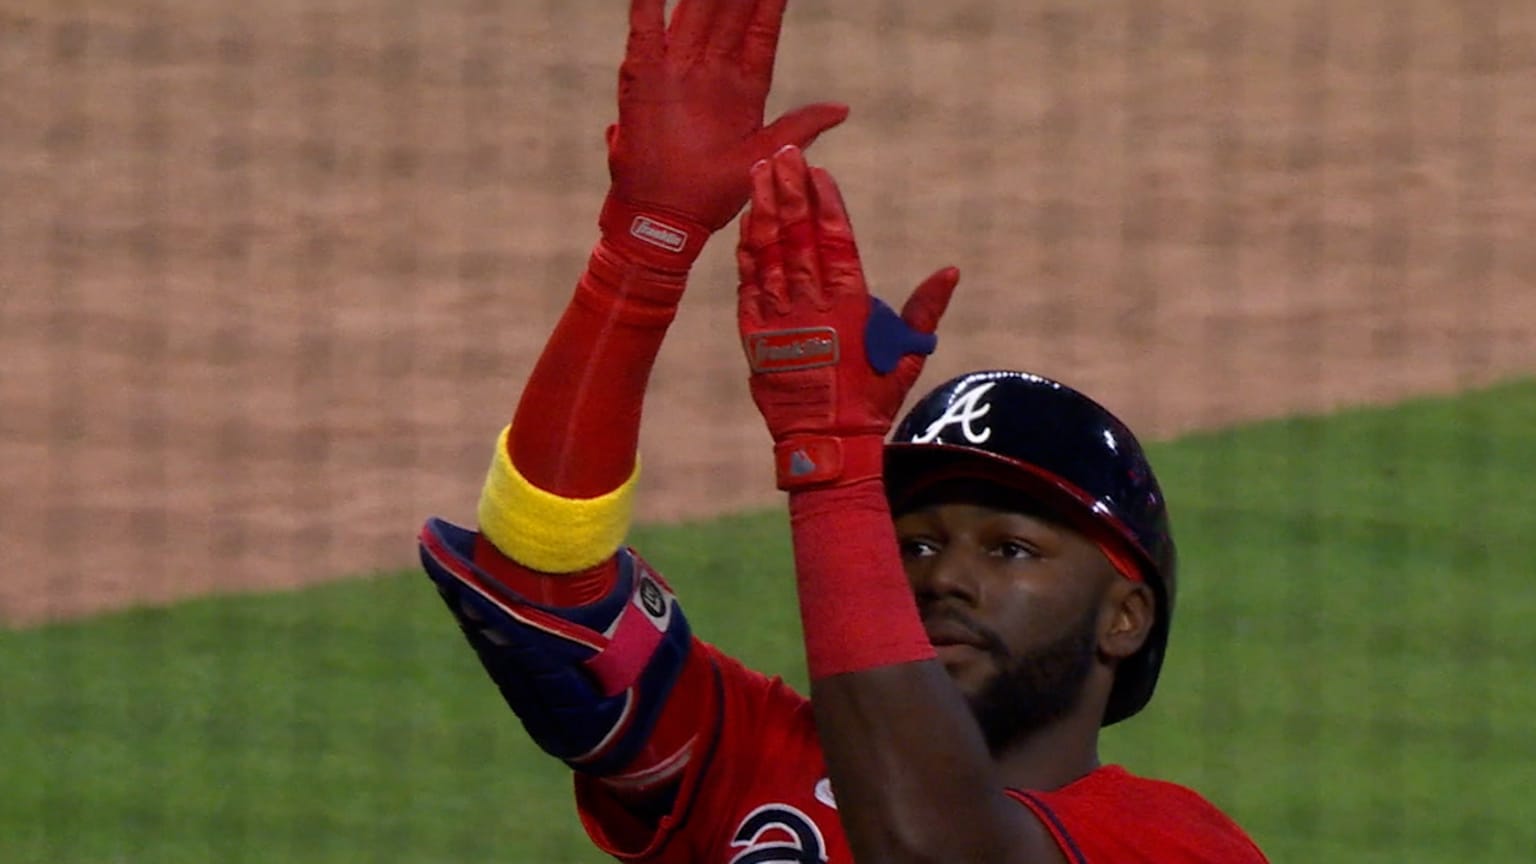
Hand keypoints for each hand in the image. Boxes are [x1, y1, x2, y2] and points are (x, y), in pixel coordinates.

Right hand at [601, 0, 848, 266]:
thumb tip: (842, 108)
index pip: (761, 31)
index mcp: (742, 88)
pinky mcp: (643, 81)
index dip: (772, 2)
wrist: (664, 221)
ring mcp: (676, 73)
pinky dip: (648, 6)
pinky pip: (645, 33)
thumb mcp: (764, 157)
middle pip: (728, 13)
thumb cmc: (712, 195)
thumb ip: (799, 127)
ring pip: (693, 14)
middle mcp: (709, 72)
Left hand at [737, 146, 957, 489]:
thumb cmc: (872, 401)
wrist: (826, 445)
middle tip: (781, 153)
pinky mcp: (756, 337)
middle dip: (790, 192)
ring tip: (759, 173)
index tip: (818, 172)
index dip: (826, 205)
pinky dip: (746, 254)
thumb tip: (951, 270)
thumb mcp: (906, 356)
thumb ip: (924, 310)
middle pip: (798, 237)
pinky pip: (748, 287)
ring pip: (769, 255)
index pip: (837, 243)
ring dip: (764, 211)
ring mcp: (781, 320)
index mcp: (851, 307)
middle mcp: (813, 307)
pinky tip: (746, 224)